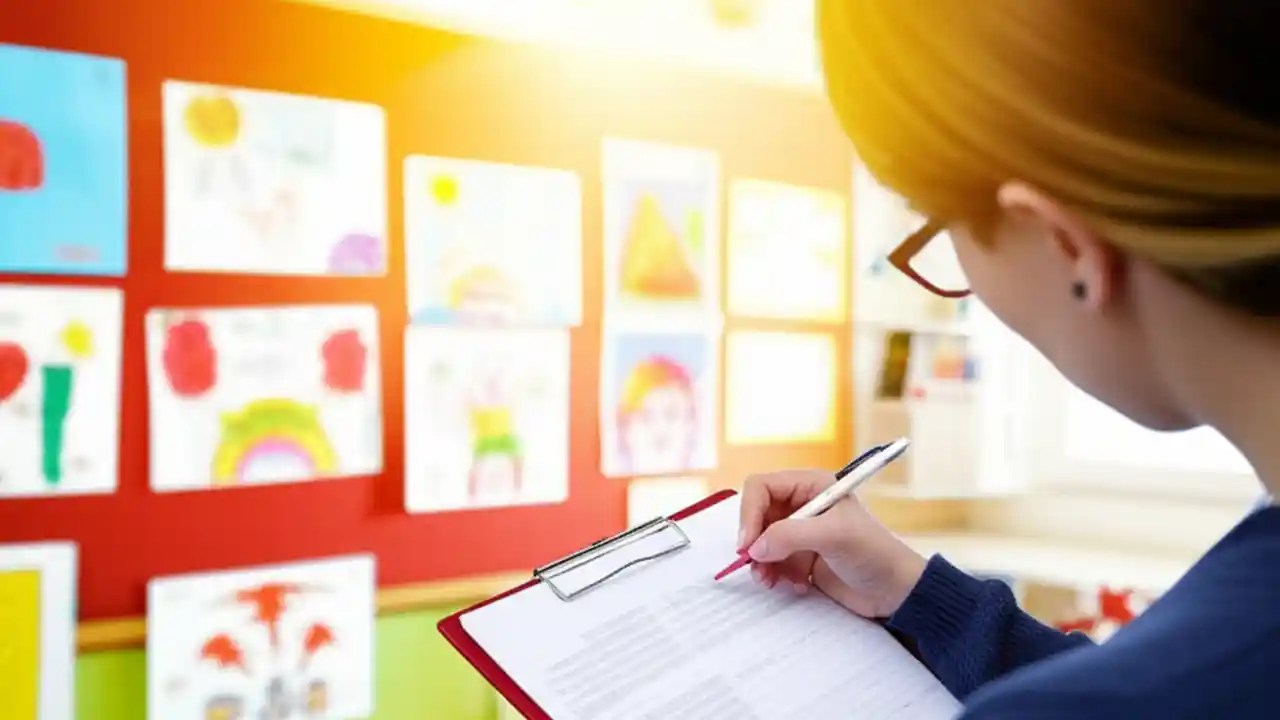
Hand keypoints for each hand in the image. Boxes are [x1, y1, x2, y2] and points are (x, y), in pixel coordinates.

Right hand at [738, 469, 927, 618]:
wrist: (896, 591)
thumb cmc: (873, 553)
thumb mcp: (833, 536)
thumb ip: (790, 535)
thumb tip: (754, 547)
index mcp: (811, 486)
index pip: (762, 487)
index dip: (750, 512)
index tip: (748, 543)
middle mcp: (802, 505)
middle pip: (757, 516)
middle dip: (754, 542)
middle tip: (756, 566)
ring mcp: (801, 533)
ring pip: (761, 542)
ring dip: (762, 563)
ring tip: (771, 581)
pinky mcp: (801, 558)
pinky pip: (773, 563)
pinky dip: (776, 575)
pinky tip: (797, 585)